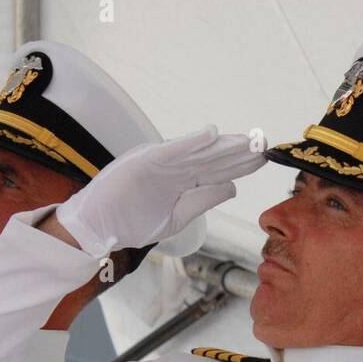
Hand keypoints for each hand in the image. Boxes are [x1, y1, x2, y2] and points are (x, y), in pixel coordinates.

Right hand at [54, 126, 264, 255]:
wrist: (98, 227)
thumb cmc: (131, 222)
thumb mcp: (175, 217)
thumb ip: (201, 201)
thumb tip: (232, 189)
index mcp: (183, 183)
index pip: (218, 171)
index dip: (240, 165)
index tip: (262, 159)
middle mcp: (176, 169)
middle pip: (214, 159)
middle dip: (239, 152)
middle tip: (264, 144)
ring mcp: (162, 164)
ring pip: (199, 153)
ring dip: (223, 145)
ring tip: (247, 140)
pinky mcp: (145, 161)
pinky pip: (172, 150)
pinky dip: (191, 142)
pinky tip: (211, 135)